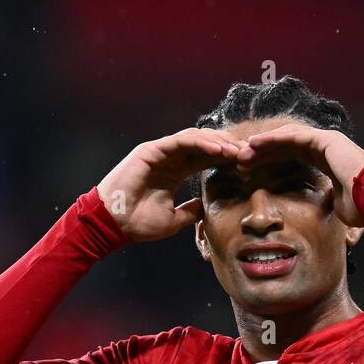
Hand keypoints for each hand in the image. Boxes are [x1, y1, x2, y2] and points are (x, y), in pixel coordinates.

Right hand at [97, 128, 244, 242]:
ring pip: (196, 139)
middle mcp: (170, 158)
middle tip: (249, 153)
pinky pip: (181, 142)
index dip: (226, 159)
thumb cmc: (138, 223)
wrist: (114, 224)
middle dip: (228, 147)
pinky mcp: (152, 150)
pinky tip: (219, 150)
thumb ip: (190, 212)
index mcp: (175, 172)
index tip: (247, 165)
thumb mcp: (174, 220)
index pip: (206, 159)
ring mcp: (160, 152)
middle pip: (205, 145)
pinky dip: (201, 143)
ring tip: (237, 151)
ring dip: (218, 143)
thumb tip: (205, 210)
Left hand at [234, 120, 363, 226]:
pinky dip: (274, 139)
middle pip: (286, 146)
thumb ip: (324, 204)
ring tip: (243, 151)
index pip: (292, 158)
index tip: (251, 172)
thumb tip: (317, 216)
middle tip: (241, 161)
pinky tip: (256, 144)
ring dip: (264, 145)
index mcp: (326, 162)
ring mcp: (326, 141)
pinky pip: (294, 136)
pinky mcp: (326, 139)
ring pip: (287, 138)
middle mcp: (325, 147)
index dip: (271, 163)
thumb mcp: (336, 207)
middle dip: (263, 153)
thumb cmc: (362, 208)